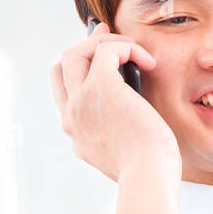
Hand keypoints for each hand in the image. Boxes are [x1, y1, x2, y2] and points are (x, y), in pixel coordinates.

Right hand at [49, 22, 179, 182]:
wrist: (148, 176)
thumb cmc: (148, 170)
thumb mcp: (125, 153)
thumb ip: (119, 132)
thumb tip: (133, 108)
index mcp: (76, 134)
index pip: (65, 92)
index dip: (81, 71)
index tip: (102, 59)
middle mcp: (71, 116)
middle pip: (63, 67)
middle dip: (86, 47)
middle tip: (110, 37)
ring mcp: (81, 100)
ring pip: (76, 52)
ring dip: (105, 43)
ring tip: (134, 49)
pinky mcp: (101, 86)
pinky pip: (107, 50)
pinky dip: (127, 48)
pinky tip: (148, 61)